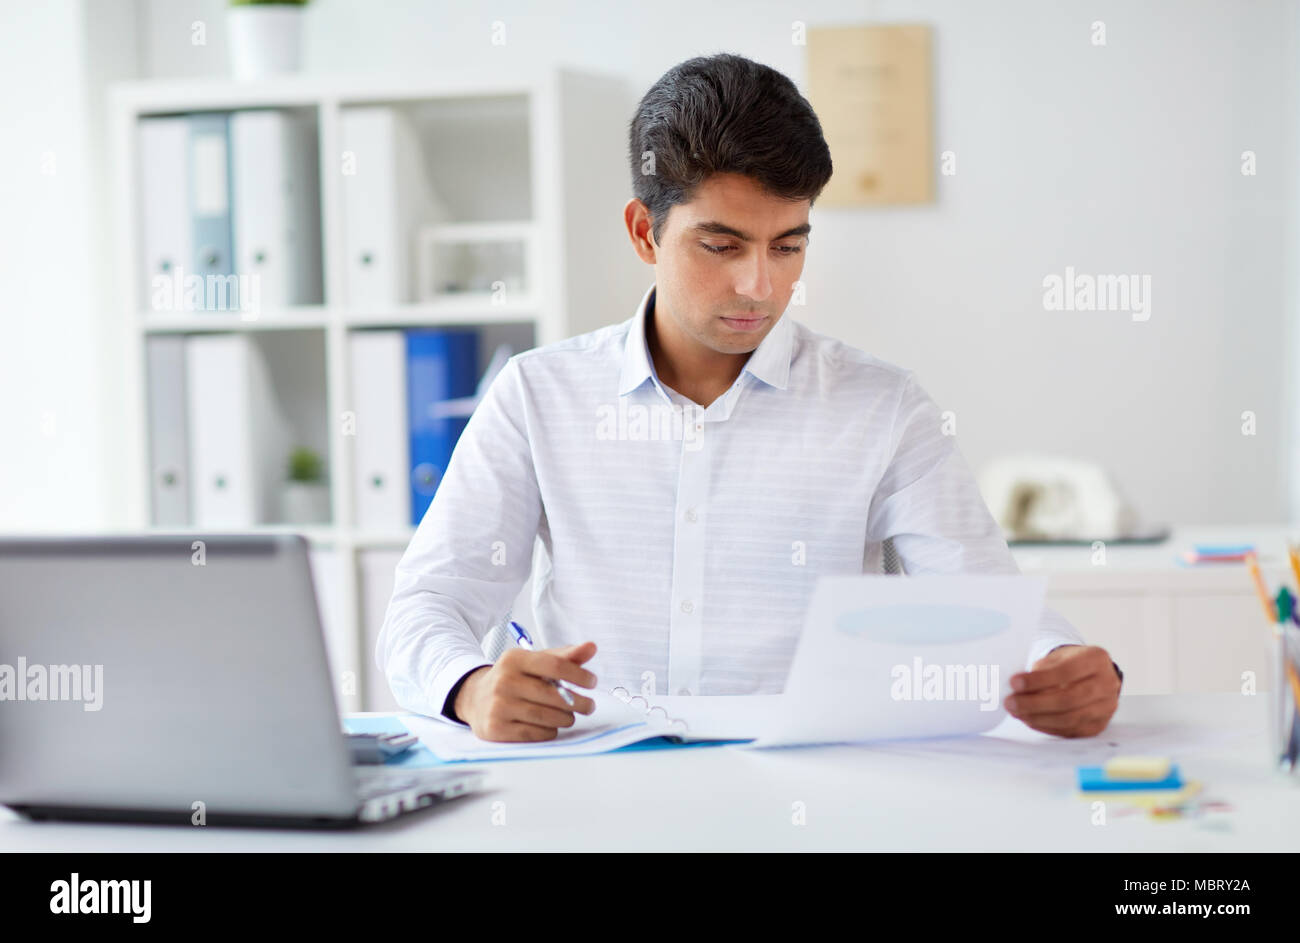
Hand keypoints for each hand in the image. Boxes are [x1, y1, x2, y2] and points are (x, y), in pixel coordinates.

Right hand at [454, 641, 598, 741]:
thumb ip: (564, 656)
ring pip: (547, 717)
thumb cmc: (514, 679)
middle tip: (589, 706)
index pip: (555, 666)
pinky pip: (535, 734)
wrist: (475, 698)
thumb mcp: (534, 662)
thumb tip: (591, 647)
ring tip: (569, 716)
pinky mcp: (496, 729)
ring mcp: (498, 706)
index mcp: (514, 659)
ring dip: (566, 719)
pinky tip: (550, 725)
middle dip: (578, 702)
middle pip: (554, 696)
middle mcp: (504, 681)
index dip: (579, 675)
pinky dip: (550, 731)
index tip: (592, 682)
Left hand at [1004, 644, 1119, 736]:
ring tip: (1016, 712)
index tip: (1014, 683)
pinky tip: (1030, 720)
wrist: (1090, 676)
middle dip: (1034, 703)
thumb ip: (1042, 669)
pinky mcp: (1099, 725)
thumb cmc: (1069, 663)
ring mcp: (1106, 707)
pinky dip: (1046, 727)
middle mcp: (1106, 684)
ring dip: (1038, 718)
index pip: (1065, 672)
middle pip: (1068, 699)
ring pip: (1069, 719)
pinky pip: (1070, 731)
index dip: (1038, 680)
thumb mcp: (1057, 656)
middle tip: (1011, 702)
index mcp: (1096, 659)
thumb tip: (1018, 687)